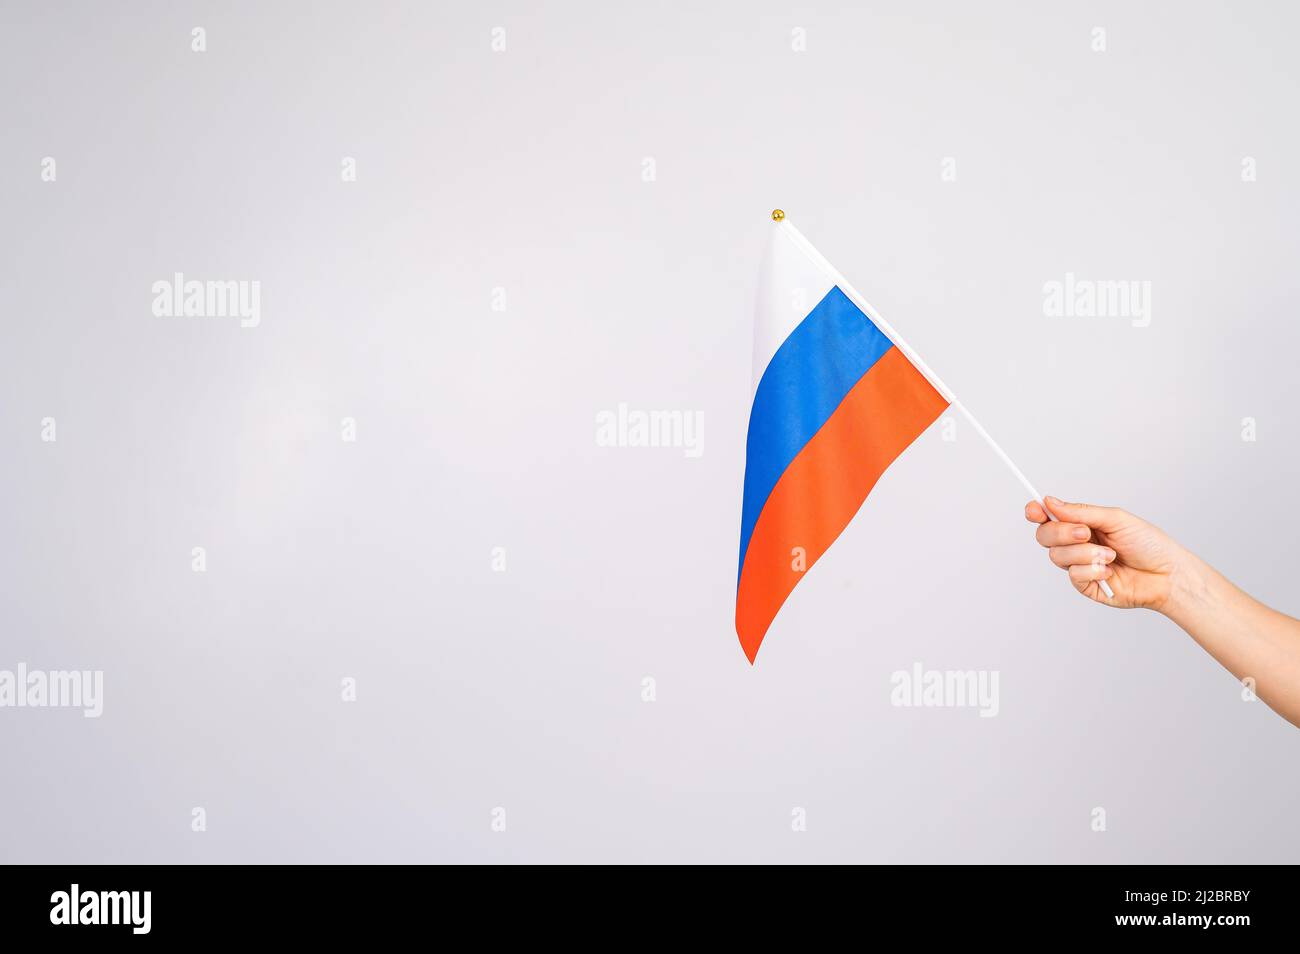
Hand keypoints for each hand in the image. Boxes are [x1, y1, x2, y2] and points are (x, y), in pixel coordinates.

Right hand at [1024, 496, 1184, 610]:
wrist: (1167, 574)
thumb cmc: (1148, 543)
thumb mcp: (1115, 519)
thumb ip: (1081, 511)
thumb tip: (1050, 502)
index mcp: (1082, 524)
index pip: (1049, 517)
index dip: (1036, 512)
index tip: (1035, 509)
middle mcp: (1076, 544)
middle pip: (1045, 536)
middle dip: (1061, 532)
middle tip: (1085, 532)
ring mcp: (1079, 565)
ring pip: (1057, 556)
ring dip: (1085, 553)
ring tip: (1110, 555)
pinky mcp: (1085, 585)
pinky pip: (1073, 575)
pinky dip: (1093, 570)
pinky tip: (1110, 571)